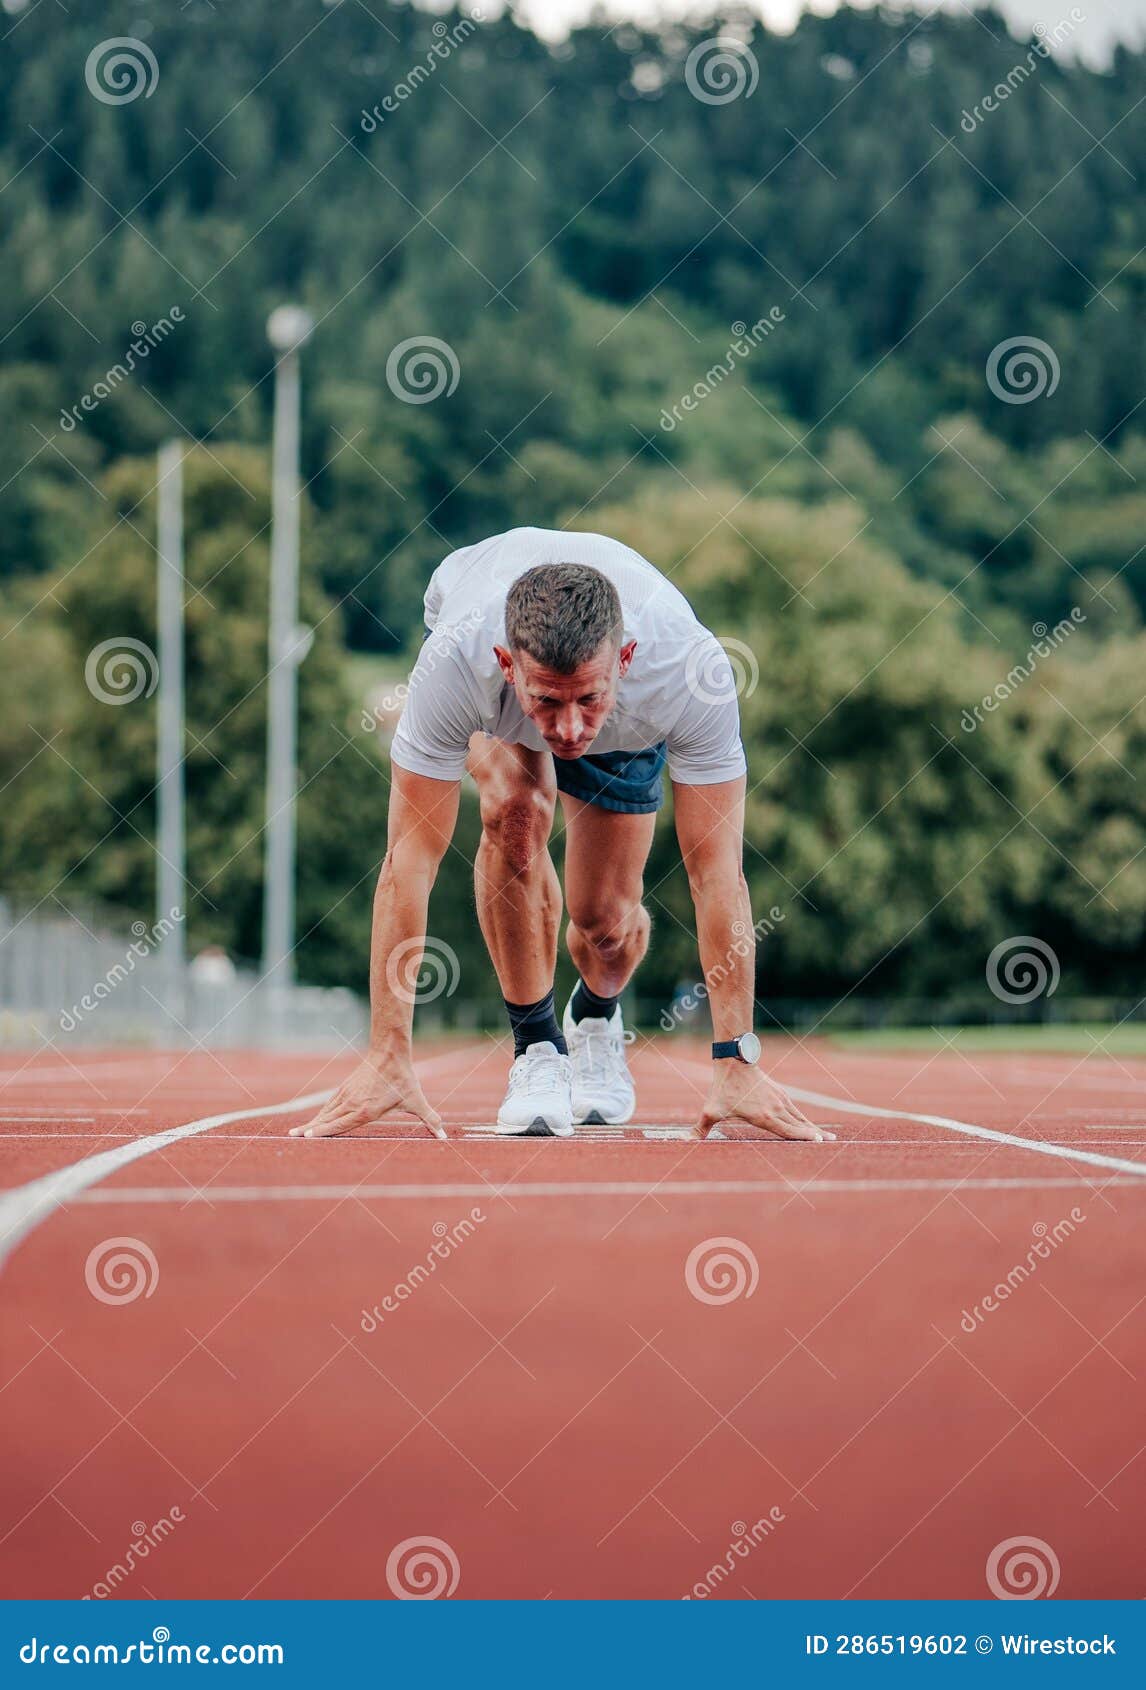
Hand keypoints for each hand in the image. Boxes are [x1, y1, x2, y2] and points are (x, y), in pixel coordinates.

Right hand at [290, 1050, 443, 1139]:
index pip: (340, 1124)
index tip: (308, 1137)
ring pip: (325, 1112)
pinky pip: (329, 1105)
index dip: (324, 1132)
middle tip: (293, 1138)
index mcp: (366, 1110)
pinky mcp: (345, 1090)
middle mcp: (352, 1104)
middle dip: (310, 1130)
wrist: (390, 1053)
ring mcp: (346, 1095)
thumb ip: (430, 1119)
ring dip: (311, 1123)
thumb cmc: (403, 1079)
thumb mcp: (417, 1101)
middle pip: (327, 1120)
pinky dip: (320, 1115)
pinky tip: (314, 1122)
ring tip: (296, 1133)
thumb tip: (445, 1135)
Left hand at [697, 1062, 834, 1141]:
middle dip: (815, 1135)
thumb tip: (683, 1142)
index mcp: (764, 1116)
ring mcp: (781, 1101)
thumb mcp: (710, 1110)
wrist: (735, 1061)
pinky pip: (797, 1111)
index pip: (788, 1130)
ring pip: (801, 1118)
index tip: (819, 1142)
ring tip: (829, 1139)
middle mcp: (777, 1109)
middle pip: (800, 1125)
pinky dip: (805, 1120)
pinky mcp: (781, 1095)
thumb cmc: (723, 1088)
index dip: (804, 1137)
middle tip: (832, 1144)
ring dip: (813, 1128)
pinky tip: (811, 1126)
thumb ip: (699, 1129)